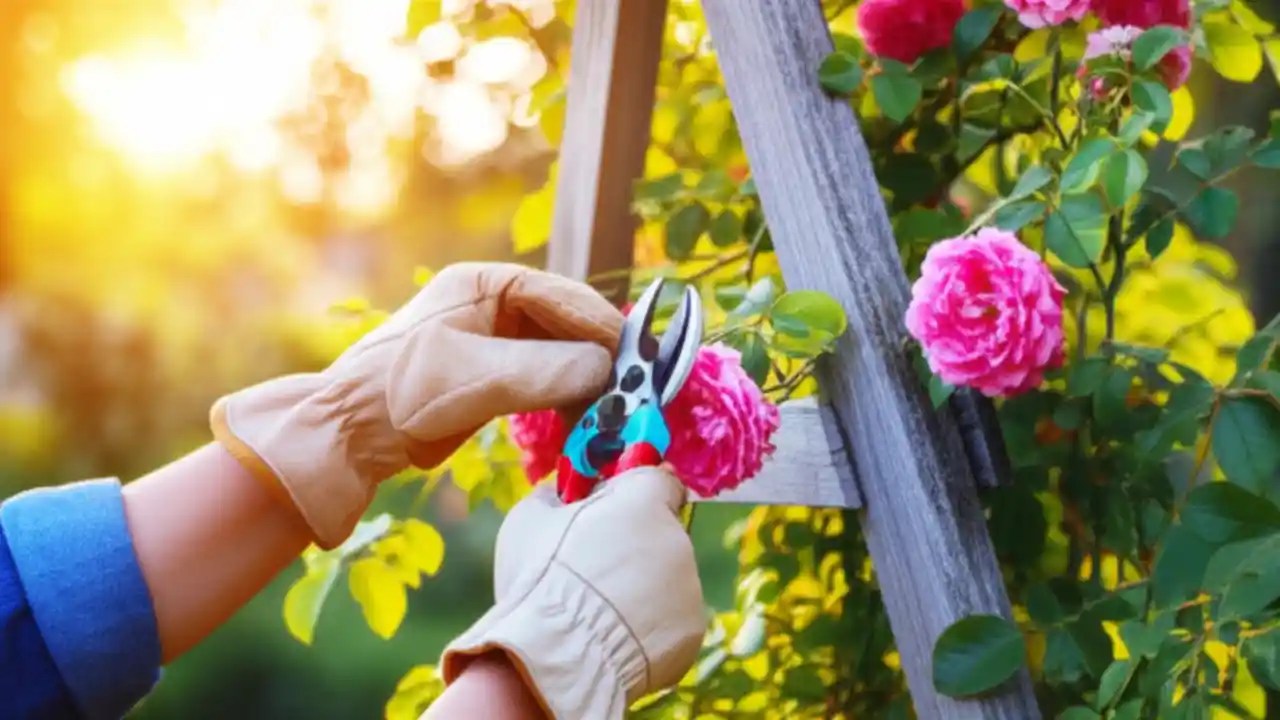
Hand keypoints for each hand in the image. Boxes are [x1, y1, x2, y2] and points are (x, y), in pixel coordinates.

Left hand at [211, 262, 622, 547]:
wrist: (347, 436)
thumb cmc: (399, 394)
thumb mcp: (476, 379)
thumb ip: (545, 370)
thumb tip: (606, 369)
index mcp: (484, 284)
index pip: (559, 294)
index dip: (600, 324)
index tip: (636, 356)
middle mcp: (494, 305)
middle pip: (566, 325)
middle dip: (599, 357)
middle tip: (633, 388)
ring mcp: (495, 341)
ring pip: (561, 356)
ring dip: (586, 385)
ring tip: (610, 413)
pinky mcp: (495, 377)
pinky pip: (546, 382)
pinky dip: (567, 402)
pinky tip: (582, 426)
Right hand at [440, 467, 705, 719]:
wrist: (558, 658)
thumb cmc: (539, 580)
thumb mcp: (529, 521)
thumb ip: (553, 497)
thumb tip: (558, 493)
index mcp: (644, 500)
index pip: (660, 481)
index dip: (636, 495)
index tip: (615, 511)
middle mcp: (677, 538)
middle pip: (662, 533)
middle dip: (635, 547)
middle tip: (594, 571)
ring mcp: (689, 586)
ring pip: (667, 579)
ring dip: (642, 589)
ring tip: (599, 614)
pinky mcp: (691, 631)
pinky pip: (671, 621)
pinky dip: (649, 628)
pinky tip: (614, 639)